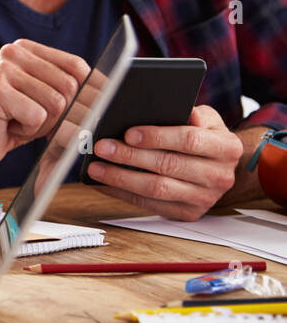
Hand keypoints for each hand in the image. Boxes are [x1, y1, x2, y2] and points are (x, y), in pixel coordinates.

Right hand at [0, 40, 89, 172]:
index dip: (87, 93)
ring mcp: (3, 70)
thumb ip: (68, 89)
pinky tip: (9, 126)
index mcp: (26, 49)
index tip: (81, 111)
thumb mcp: (42, 100)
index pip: (77, 66)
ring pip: (56, 103)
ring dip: (43, 124)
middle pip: (70, 86)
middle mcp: (13, 52)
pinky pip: (38, 116)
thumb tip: (109, 93)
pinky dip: (28, 130)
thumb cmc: (7, 123)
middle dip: (59, 114)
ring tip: (19, 122)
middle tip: (34, 121)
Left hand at [86, 105, 242, 220]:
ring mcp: (205, 198)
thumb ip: (192, 113)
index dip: (157, 136)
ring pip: (157, 189)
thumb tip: (176, 110)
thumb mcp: (208, 120)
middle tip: (102, 148)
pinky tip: (104, 183)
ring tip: (96, 167)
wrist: (221, 169)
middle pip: (168, 165)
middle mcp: (219, 176)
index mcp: (226, 148)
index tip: (128, 133)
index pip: (189, 140)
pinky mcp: (188, 213)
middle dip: (129, 156)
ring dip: (121, 178)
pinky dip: (122, 194)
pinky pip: (150, 205)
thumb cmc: (206, 138)